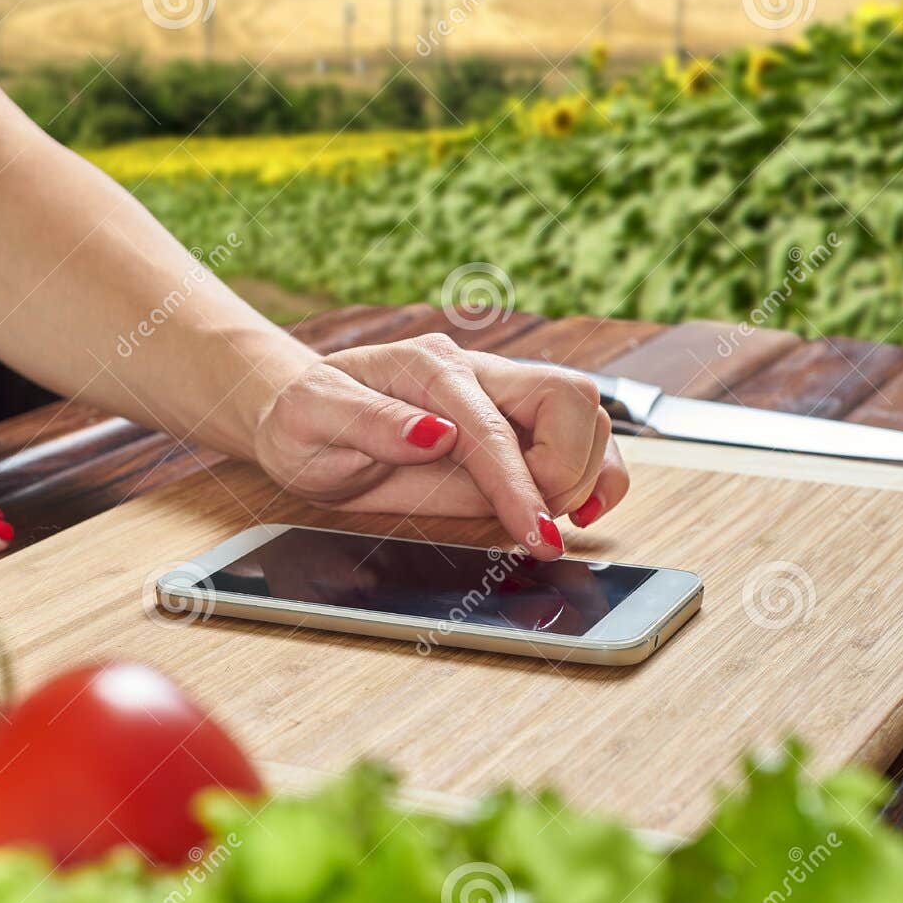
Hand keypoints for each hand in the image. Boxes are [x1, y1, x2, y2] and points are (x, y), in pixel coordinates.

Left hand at [252, 334, 628, 559]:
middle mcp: (476, 374)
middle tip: (532, 522)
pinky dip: (597, 475)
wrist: (304, 424)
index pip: (491, 427)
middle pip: (567, 397)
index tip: (537, 534)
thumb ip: (371, 423)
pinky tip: (581, 511)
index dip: (519, 484)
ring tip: (548, 519)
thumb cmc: (304, 421)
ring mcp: (500, 399)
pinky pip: (581, 440)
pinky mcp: (513, 431)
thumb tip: (434, 433)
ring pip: (586, 414)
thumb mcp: (312, 421)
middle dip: (563, 469)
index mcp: (427, 368)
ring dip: (585, 473)